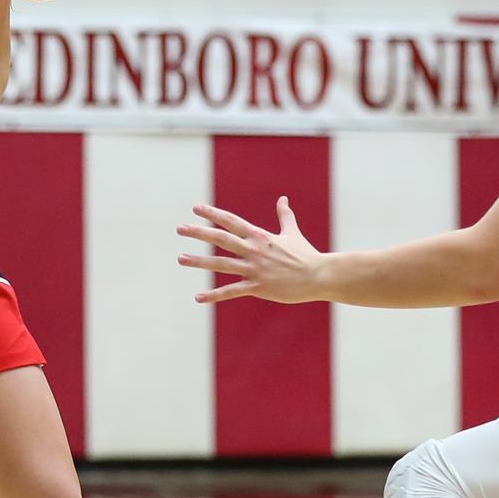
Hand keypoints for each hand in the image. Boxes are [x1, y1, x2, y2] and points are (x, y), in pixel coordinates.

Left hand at [176, 197, 325, 303]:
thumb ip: (284, 216)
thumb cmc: (305, 255)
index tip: (195, 208)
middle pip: (220, 238)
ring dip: (199, 261)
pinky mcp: (257, 287)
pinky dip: (214, 295)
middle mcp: (253, 250)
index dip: (212, 214)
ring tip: (180, 259)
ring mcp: (254, 268)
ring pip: (221, 264)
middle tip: (179, 228)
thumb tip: (283, 199)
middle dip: (199, 233)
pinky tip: (198, 298)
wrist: (318, 276)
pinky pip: (231, 291)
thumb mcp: (292, 233)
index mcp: (259, 236)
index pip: (231, 221)